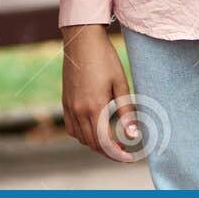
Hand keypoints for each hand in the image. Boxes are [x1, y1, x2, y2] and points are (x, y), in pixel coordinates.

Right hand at [61, 25, 138, 162]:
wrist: (82, 40)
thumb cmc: (105, 58)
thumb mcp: (120, 83)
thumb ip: (126, 111)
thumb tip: (133, 135)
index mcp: (95, 107)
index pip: (105, 142)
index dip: (118, 154)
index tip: (129, 157)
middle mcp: (79, 110)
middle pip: (93, 144)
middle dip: (109, 152)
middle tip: (123, 151)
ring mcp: (69, 106)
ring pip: (81, 138)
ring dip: (95, 144)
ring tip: (111, 141)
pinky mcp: (65, 101)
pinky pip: (71, 128)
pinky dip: (82, 135)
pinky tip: (93, 130)